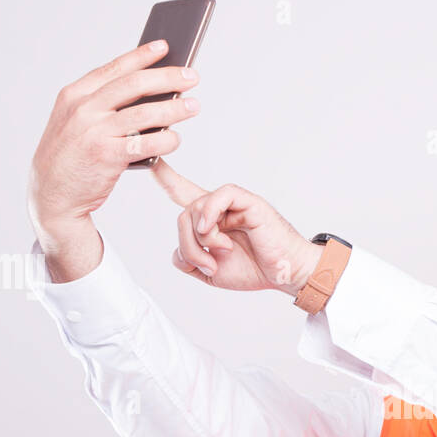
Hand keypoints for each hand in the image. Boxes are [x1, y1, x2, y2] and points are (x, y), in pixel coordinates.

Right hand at [26, 39, 201, 246]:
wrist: (52, 194)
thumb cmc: (70, 157)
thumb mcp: (75, 122)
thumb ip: (101, 106)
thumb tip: (148, 94)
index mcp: (75, 95)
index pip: (114, 69)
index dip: (141, 56)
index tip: (164, 47)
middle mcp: (83, 109)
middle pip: (134, 85)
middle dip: (167, 78)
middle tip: (192, 77)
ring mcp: (94, 131)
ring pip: (144, 113)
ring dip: (174, 109)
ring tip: (193, 106)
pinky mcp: (106, 156)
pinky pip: (145, 144)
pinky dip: (165, 141)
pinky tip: (176, 139)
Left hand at [150, 158, 321, 295]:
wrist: (284, 275)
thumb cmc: (255, 270)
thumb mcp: (210, 272)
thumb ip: (188, 260)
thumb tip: (178, 250)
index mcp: (212, 221)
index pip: (184, 193)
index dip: (167, 178)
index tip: (151, 161)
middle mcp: (220, 208)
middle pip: (184, 214)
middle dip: (187, 245)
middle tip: (205, 265)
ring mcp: (234, 204)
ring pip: (196, 209)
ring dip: (201, 239)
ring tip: (220, 254)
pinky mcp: (248, 202)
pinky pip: (219, 195)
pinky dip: (210, 213)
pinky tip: (214, 231)